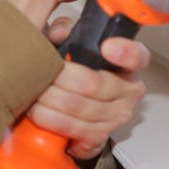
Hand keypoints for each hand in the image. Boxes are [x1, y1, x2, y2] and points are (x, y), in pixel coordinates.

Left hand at [30, 16, 150, 159]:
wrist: (72, 103)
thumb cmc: (75, 70)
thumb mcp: (71, 43)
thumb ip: (65, 30)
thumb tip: (60, 32)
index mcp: (127, 64)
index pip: (137, 56)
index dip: (124, 51)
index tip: (106, 47)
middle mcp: (128, 91)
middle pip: (93, 84)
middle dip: (58, 78)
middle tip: (38, 71)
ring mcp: (116, 116)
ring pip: (78, 108)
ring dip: (49, 99)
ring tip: (32, 90)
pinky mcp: (100, 137)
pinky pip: (73, 130)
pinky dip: (51, 121)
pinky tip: (38, 112)